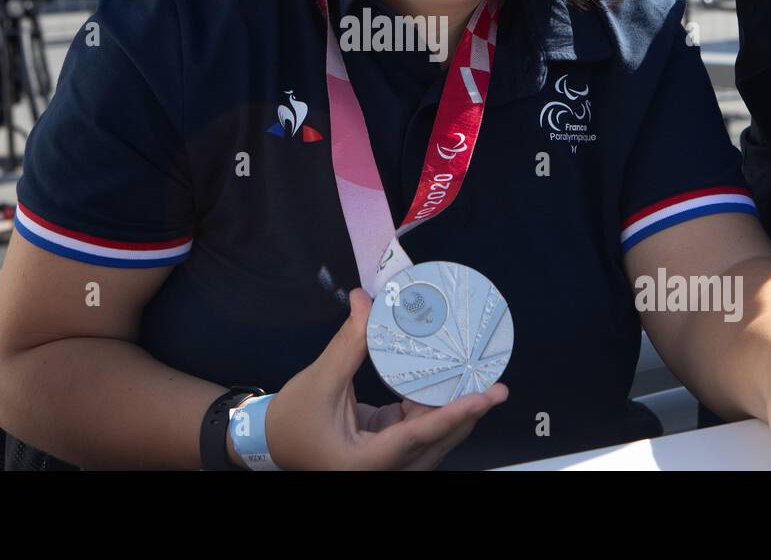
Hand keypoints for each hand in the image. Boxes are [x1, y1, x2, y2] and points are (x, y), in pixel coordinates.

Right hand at [262, 288, 507, 469]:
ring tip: (482, 378)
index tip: (485, 396)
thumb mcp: (320, 382)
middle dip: (469, 408)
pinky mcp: (394, 447)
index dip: (455, 413)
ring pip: (437, 433)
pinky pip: (425, 426)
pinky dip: (438, 403)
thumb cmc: (294, 421)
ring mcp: (394, 461)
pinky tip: (450, 378)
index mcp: (367, 463)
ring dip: (457, 404)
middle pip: (439, 438)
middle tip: (496, 382)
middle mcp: (387, 469)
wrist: (275, 442)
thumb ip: (350, 343)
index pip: (421, 434)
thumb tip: (366, 301)